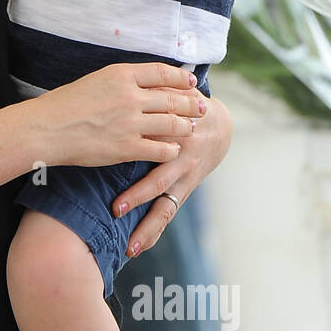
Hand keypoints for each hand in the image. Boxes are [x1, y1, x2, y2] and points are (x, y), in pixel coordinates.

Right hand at [36, 62, 206, 168]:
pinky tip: (172, 150)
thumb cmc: (62, 105)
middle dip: (191, 103)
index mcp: (120, 75)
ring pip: (171, 123)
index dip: (179, 77)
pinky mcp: (127, 147)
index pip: (161, 72)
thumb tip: (139, 85)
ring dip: (184, 127)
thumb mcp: (93, 81)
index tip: (189, 81)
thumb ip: (119, 82)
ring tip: (190, 128)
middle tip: (202, 107)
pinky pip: (160, 149)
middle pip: (172, 98)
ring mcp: (130, 122)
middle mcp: (130, 96)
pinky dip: (170, 149)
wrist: (46, 129)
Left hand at [111, 95, 232, 256]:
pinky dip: (152, 231)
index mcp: (174, 135)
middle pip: (159, 183)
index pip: (152, 146)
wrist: (220, 126)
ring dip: (147, 229)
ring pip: (165, 209)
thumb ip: (157, 94)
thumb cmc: (185, 107)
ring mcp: (184, 180)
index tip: (110, 160)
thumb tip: (127, 82)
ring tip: (130, 248)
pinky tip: (135, 248)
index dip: (134, 152)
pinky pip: (166, 214)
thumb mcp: (175, 97)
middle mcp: (180, 161)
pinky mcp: (184, 191)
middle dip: (137, 197)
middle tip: (115, 209)